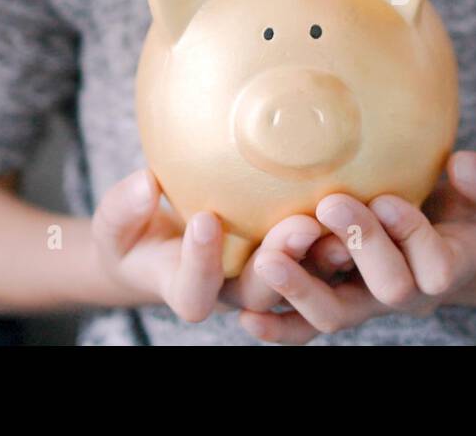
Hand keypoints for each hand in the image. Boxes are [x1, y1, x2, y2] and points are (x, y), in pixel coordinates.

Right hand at [91, 169, 325, 320]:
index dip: (202, 263)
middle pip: (262, 292)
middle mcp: (232, 291)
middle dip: (280, 263)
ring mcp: (267, 278)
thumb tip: (146, 182)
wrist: (162, 240)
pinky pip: (322, 256)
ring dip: (320, 253)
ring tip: (336, 217)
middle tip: (297, 227)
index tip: (204, 218)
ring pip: (301, 279)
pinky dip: (339, 234)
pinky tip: (360, 202)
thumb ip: (124, 208)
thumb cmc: (134, 231)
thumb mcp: (115, 222)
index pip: (195, 290)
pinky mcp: (296, 258)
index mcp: (185, 287)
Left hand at [237, 151, 475, 343]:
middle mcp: (404, 291)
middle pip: (387, 289)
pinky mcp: (331, 299)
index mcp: (447, 265)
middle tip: (333, 202)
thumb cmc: (467, 207)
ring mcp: (364, 301)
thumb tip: (462, 164)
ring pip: (335, 314)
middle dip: (360, 245)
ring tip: (274, 258)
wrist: (443, 236)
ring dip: (303, 288)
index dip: (413, 238)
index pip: (436, 267)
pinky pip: (302, 327)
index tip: (391, 201)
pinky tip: (249, 317)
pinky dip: (278, 326)